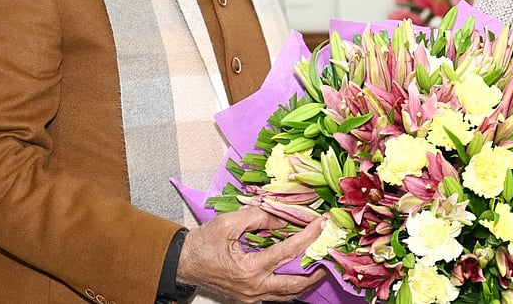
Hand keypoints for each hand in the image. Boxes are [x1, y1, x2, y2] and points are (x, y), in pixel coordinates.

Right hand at [177, 205, 325, 302]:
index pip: (288, 251)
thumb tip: (280, 218)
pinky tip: (296, 273)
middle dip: (316, 272)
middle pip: (295, 284)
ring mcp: (251, 297)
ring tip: (318, 267)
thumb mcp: (228, 223)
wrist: (182, 264)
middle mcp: (253, 288)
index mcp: (249, 269)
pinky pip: (275, 295)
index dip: (308, 236)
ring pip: (287, 294)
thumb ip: (257, 217)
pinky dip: (289, 285)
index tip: (322, 224)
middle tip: (329, 257)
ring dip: (305, 282)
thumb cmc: (202, 244)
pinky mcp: (248, 298)